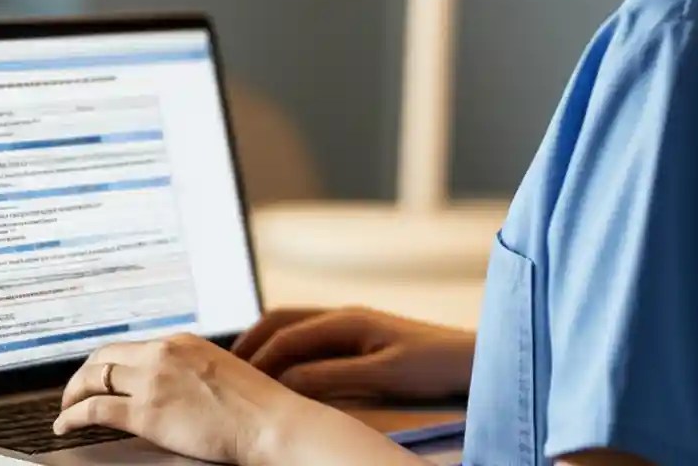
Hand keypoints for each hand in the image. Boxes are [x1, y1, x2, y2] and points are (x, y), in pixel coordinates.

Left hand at [54, 333, 305, 463]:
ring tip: (65, 410)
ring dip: (71, 395)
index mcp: (181, 342)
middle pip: (103, 356)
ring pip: (92, 379)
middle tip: (75, 391)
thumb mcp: (220, 370)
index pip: (130, 347)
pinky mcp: (146, 412)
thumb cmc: (255, 406)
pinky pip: (94, 410)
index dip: (107, 363)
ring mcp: (152, 381)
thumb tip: (175, 385)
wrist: (267, 422)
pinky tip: (65, 426)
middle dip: (83, 374)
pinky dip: (71, 416)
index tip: (100, 376)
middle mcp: (162, 354)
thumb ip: (191, 371)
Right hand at [233, 307, 475, 400]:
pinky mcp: (360, 338)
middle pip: (282, 319)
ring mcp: (352, 325)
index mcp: (348, 319)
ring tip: (242, 369)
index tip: (233, 380)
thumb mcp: (382, 373)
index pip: (287, 335)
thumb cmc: (434, 364)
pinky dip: (286, 350)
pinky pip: (311, 338)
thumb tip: (286, 381)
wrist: (474, 358)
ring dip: (265, 343)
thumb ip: (333, 376)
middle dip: (250, 340)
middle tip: (223, 367)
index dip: (258, 358)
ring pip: (294, 326)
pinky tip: (280, 370)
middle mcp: (345, 315)